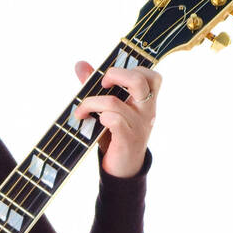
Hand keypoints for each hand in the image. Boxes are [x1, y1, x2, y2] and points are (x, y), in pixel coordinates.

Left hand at [73, 60, 160, 177]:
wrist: (124, 168)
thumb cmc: (116, 134)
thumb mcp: (110, 108)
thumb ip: (96, 85)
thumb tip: (80, 64)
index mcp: (146, 101)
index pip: (152, 76)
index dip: (133, 70)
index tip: (112, 78)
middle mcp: (147, 111)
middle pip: (138, 80)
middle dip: (113, 75)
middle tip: (101, 84)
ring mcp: (138, 126)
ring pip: (114, 102)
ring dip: (90, 102)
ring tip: (81, 111)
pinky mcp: (127, 140)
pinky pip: (114, 121)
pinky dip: (100, 117)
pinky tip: (94, 122)